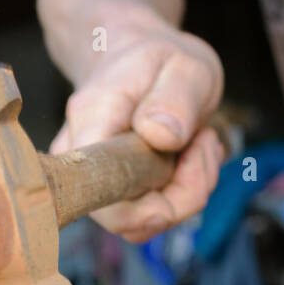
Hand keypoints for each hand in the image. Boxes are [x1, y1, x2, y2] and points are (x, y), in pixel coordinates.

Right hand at [48, 25, 225, 241]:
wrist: (139, 63)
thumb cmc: (160, 63)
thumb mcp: (184, 66)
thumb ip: (174, 99)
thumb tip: (160, 137)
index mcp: (90, 122)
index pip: (100, 195)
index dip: (145, 209)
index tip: (187, 165)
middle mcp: (79, 161)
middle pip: (126, 219)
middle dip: (184, 193)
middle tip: (204, 142)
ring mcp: (93, 182)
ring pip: (144, 222)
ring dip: (190, 189)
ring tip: (199, 140)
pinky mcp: (113, 196)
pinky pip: (153, 215)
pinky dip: (186, 192)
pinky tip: (190, 154)